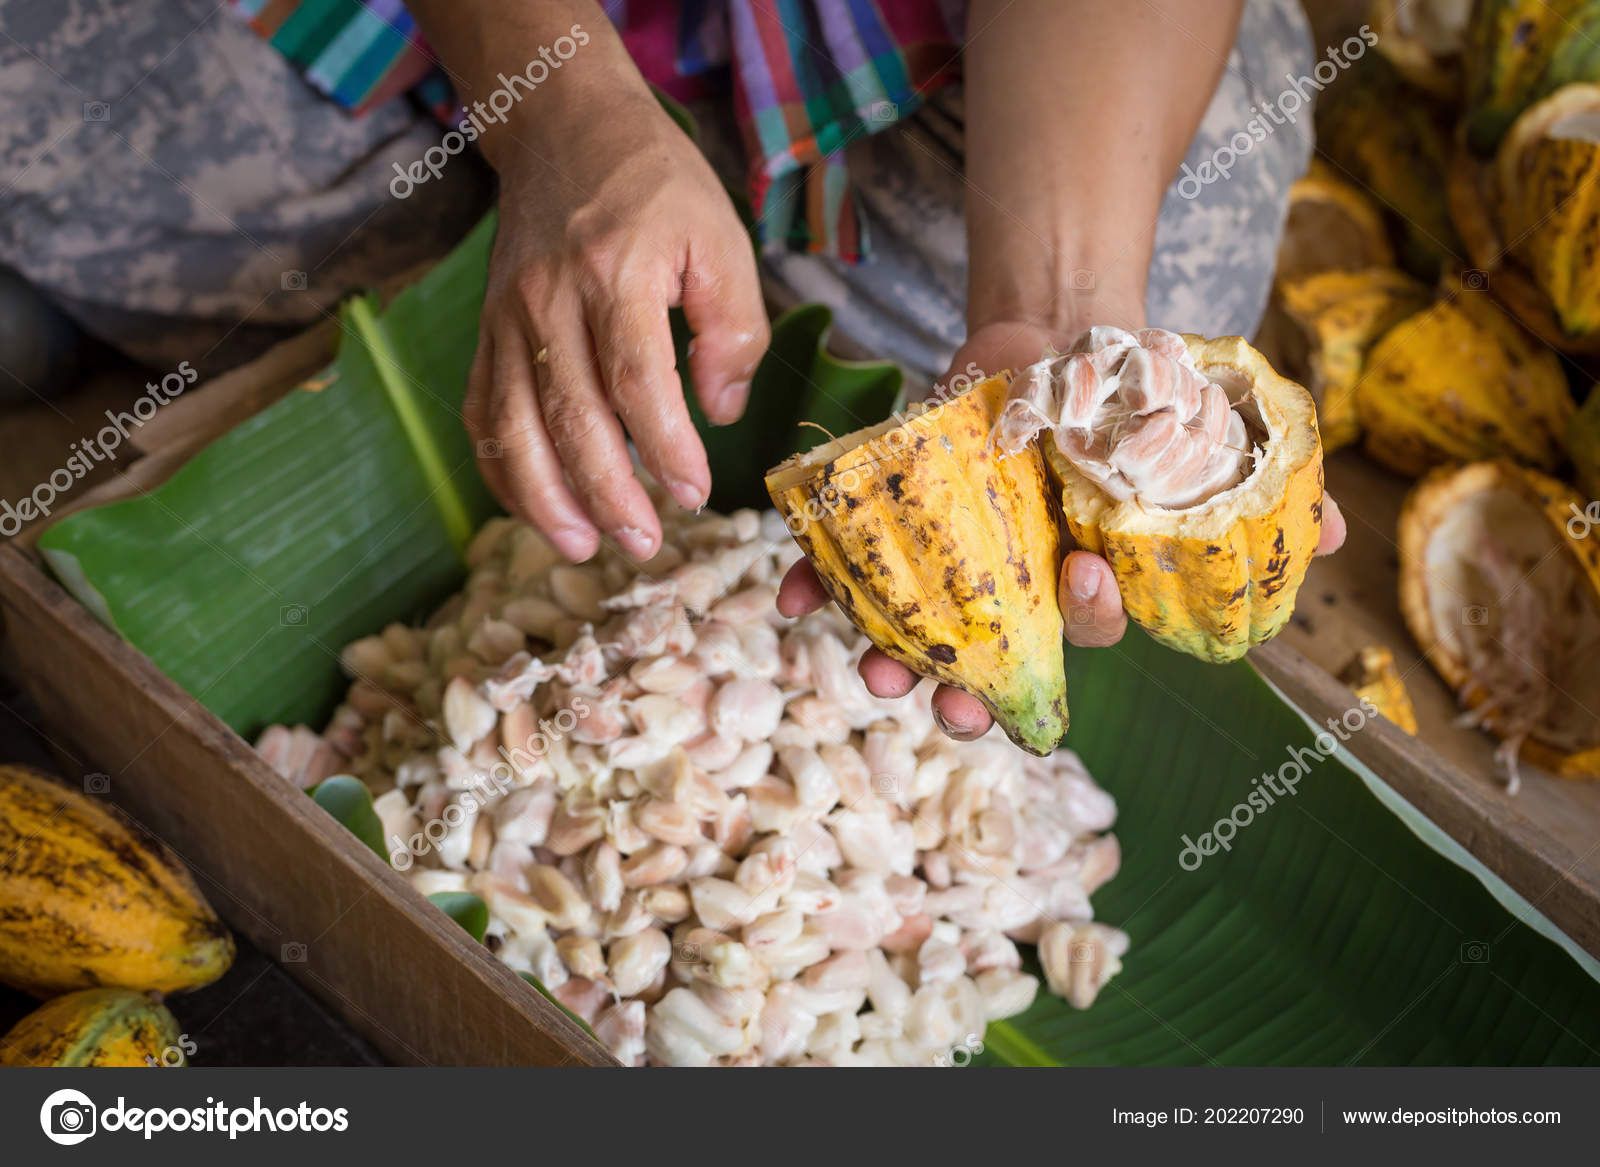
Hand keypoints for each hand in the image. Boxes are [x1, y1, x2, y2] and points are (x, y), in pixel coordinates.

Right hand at [464, 86, 767, 563]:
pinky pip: (483, 412)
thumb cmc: (656, 187)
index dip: (664, 448)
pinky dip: (503, 469)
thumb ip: (733, 327)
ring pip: (513, 425)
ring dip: (545, 499)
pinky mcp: (486, 332)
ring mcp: (507, 319)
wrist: (564, 129)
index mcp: (615, 275)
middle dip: (606, 492)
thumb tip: (722, 412)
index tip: (693, 494)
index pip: (636, 381)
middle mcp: (549, 301)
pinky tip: (536, 510)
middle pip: (569, 416)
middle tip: (644, 543)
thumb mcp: (721, 237)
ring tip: (584, 547)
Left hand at [777, 316, 1347, 742]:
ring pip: (916, 629)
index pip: (1088, 620)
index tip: (1084, 579)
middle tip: (958, 707)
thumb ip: (1251, 480)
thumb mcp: (1191, 426)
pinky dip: (813, 583)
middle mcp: (1011, 581)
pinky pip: (845, 564)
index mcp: (1080, 570)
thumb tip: (1341, 533)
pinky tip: (788, 596)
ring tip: (872, 672)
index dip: (1088, 618)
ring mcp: (948, 554)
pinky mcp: (895, 516)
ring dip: (892, 658)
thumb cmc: (1123, 396)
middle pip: (992, 656)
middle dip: (973, 691)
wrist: (1050, 336)